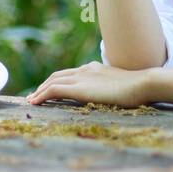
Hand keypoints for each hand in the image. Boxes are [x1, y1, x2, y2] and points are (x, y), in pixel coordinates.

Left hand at [26, 61, 152, 107]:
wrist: (142, 83)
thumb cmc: (137, 88)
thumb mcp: (120, 85)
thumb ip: (111, 86)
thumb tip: (111, 93)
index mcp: (94, 68)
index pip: (69, 73)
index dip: (57, 81)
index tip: (48, 90)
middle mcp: (85, 70)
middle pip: (57, 76)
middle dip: (43, 85)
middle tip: (34, 96)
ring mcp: (82, 77)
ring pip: (52, 82)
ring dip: (39, 91)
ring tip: (31, 101)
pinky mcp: (80, 88)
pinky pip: (54, 90)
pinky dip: (42, 95)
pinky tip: (34, 103)